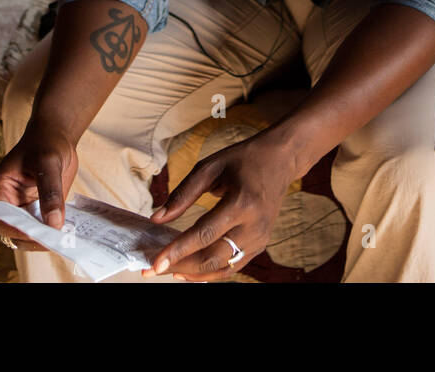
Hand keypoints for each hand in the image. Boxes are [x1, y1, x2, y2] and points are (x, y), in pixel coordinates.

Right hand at [0, 118, 78, 251]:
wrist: (55, 137)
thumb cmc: (46, 143)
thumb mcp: (49, 163)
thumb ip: (50, 192)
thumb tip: (54, 223)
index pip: (2, 220)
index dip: (20, 231)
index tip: (43, 234)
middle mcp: (4, 205)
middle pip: (14, 233)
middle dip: (35, 238)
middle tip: (59, 239)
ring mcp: (20, 211)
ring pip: (28, 236)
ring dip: (46, 238)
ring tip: (66, 236)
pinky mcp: (35, 213)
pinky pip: (42, 229)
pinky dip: (53, 232)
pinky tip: (68, 231)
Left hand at [142, 132, 296, 280]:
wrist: (281, 160)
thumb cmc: (244, 159)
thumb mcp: (210, 167)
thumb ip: (182, 194)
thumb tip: (157, 218)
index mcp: (241, 203)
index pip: (204, 234)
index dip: (178, 251)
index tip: (155, 263)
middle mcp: (254, 226)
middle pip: (213, 257)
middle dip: (181, 267)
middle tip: (153, 269)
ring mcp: (260, 238)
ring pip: (223, 267)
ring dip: (194, 274)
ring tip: (169, 271)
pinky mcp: (261, 244)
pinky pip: (233, 266)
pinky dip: (211, 272)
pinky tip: (191, 271)